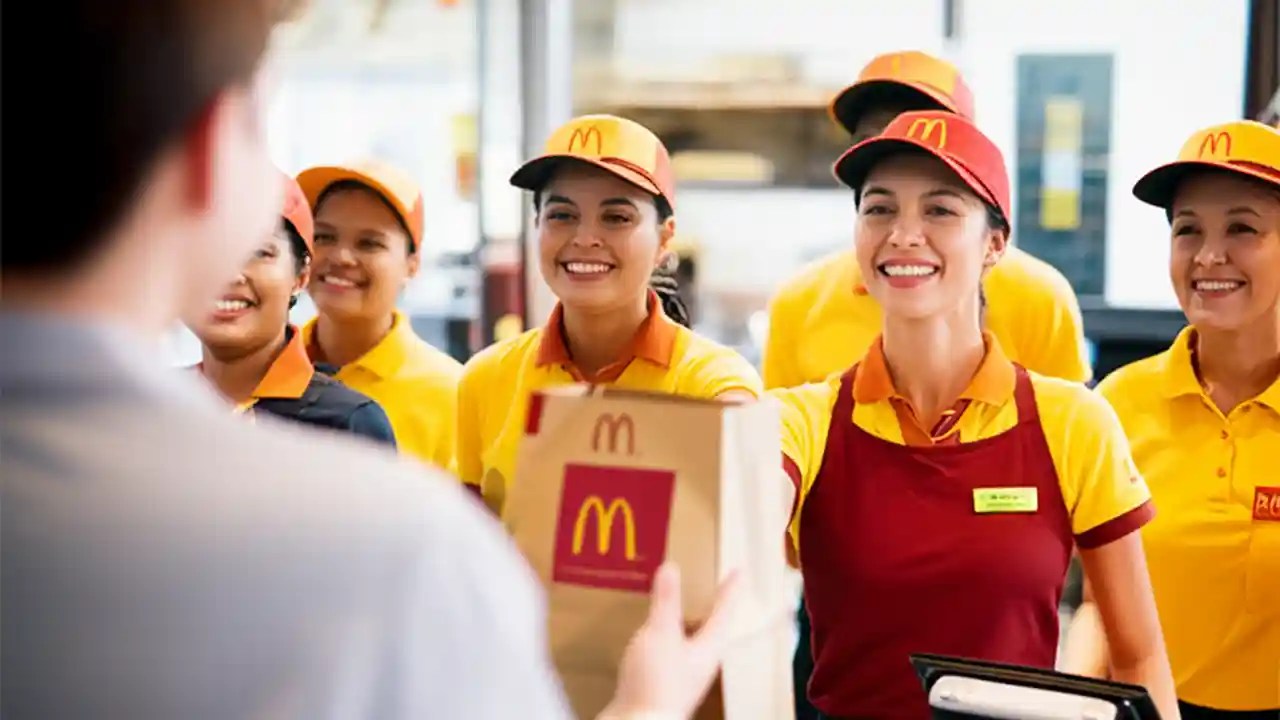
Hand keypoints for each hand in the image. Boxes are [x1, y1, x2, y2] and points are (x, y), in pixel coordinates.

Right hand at [598, 563, 740, 719]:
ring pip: (689, 646)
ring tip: (678, 609)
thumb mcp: (661, 634)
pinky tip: (649, 639)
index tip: (739, 572)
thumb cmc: (656, 682)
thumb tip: (672, 567)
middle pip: (711, 632)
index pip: (724, 614)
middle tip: (713, 589)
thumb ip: (667, 602)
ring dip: (685, 625)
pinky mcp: (660, 688)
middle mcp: (700, 666)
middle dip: (710, 609)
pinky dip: (662, 641)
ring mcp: (681, 680)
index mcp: (709, 650)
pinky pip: (667, 657)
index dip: (731, 591)